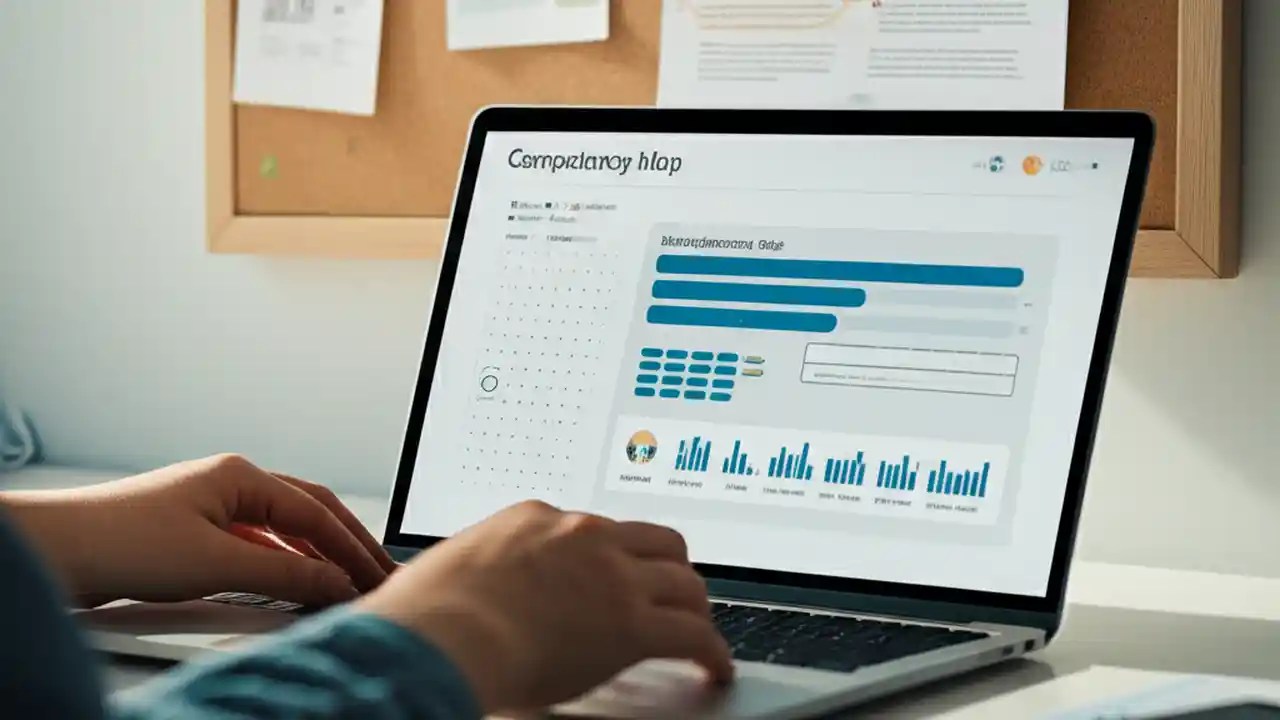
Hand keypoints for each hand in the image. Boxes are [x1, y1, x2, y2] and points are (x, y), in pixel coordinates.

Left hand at [2, 454, 396, 605]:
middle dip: (345, 542)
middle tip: (378, 571)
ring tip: (344, 579)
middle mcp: (230, 483)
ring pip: (282, 529)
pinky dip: (283, 563)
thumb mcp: (217, 562)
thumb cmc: (123, 540)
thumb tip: (335, 582)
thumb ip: (286, 574)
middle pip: (307, 511)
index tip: (377, 576)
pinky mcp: (194, 532)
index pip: (316, 512)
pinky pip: (256, 544)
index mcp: (241, 475)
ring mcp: (211, 506)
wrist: (59, 548)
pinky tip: (294, 581)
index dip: (351, 547)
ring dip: (315, 554)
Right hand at [357, 500, 732, 713]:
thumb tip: (467, 587)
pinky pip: (693, 634)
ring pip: (684, 581)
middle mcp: (583, 536)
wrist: (442, 634)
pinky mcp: (632, 624)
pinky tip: (714, 667)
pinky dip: (711, 651)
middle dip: (669, 567)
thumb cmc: (428, 612)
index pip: (593, 530)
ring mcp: (612, 577)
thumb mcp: (452, 566)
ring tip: (698, 629)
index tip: (612, 574)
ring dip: (694, 607)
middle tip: (671, 592)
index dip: (610, 556)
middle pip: (655, 541)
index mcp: (537, 518)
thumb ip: (479, 570)